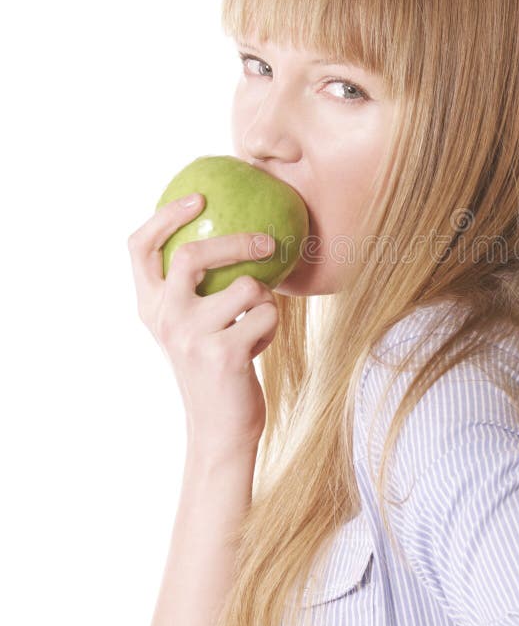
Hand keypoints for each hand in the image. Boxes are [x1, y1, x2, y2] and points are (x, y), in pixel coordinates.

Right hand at [127, 194, 277, 455]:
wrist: (220, 428)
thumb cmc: (215, 367)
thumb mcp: (193, 326)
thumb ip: (196, 289)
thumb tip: (233, 235)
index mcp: (151, 306)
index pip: (140, 248)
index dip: (165, 216)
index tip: (198, 197)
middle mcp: (164, 318)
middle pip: (194, 255)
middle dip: (237, 241)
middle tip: (267, 242)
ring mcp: (191, 336)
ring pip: (247, 287)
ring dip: (264, 300)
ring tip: (255, 322)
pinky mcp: (223, 353)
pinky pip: (267, 314)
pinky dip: (271, 327)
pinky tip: (257, 346)